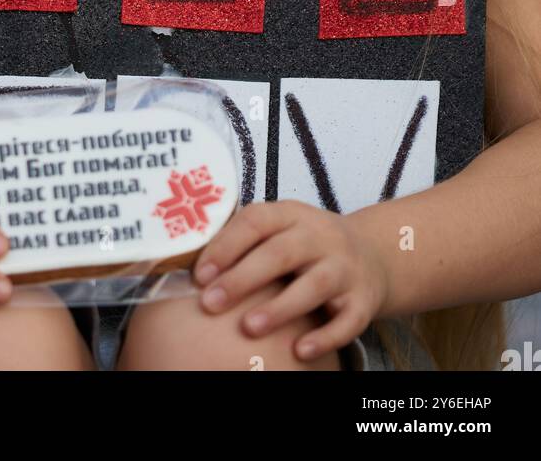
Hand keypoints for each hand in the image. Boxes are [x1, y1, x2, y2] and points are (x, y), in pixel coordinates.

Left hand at [192, 199, 390, 361]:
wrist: (373, 254)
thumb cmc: (307, 245)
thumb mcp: (281, 229)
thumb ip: (245, 239)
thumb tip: (193, 265)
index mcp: (292, 215)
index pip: (256, 221)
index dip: (226, 245)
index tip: (200, 274)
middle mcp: (320, 236)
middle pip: (281, 253)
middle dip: (243, 278)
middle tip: (210, 302)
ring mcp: (345, 267)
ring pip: (314, 285)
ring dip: (280, 307)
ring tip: (249, 327)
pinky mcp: (363, 300)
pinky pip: (347, 321)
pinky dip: (325, 337)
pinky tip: (299, 350)